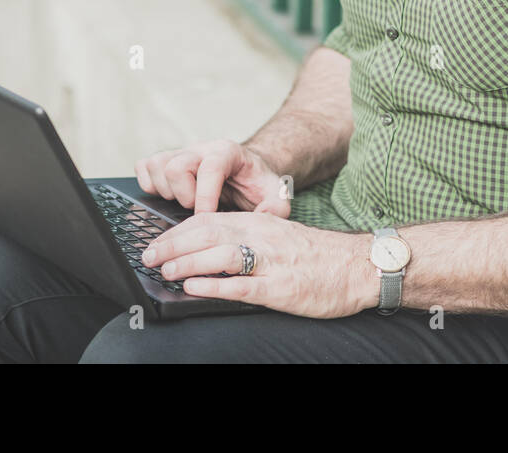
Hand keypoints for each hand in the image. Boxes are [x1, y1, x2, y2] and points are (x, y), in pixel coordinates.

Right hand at [134, 140, 291, 216]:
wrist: (247, 173)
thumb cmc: (258, 185)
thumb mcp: (276, 195)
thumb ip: (276, 207)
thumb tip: (263, 218)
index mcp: (228, 152)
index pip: (210, 167)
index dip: (205, 196)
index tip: (208, 217)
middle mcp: (201, 148)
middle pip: (176, 165)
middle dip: (184, 195)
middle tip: (197, 210)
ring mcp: (181, 152)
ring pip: (157, 165)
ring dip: (166, 191)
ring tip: (184, 203)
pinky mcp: (165, 160)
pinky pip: (143, 167)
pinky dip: (149, 185)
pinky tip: (167, 196)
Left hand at [141, 211, 376, 317]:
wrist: (358, 266)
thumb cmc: (317, 255)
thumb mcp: (278, 237)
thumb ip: (248, 237)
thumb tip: (209, 247)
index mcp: (258, 223)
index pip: (208, 220)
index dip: (177, 231)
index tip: (156, 241)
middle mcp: (261, 237)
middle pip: (207, 233)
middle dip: (173, 244)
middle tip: (148, 256)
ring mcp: (270, 262)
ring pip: (220, 254)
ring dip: (187, 262)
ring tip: (165, 270)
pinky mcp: (280, 287)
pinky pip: (242, 285)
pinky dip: (214, 286)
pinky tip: (194, 287)